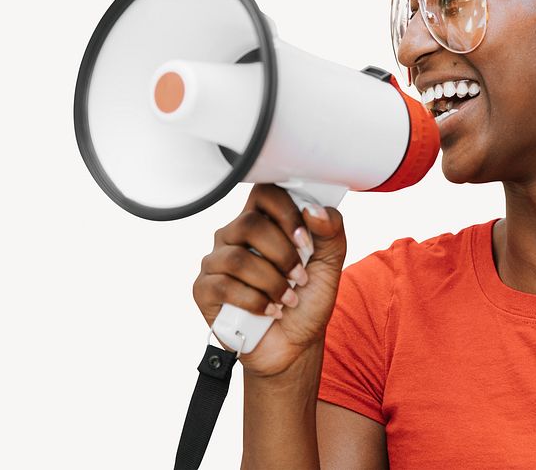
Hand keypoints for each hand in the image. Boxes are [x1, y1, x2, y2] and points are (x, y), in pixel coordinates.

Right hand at [192, 183, 347, 377]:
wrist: (296, 343)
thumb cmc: (308, 297)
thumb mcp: (331, 261)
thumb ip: (330, 230)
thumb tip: (313, 210)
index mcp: (264, 221)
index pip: (264, 192)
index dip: (286, 213)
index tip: (306, 241)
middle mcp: (235, 236)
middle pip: (249, 224)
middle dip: (282, 254)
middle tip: (300, 276)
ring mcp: (216, 261)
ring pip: (237, 258)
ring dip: (272, 282)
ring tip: (288, 298)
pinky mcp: (204, 289)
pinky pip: (223, 286)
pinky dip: (255, 301)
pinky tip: (270, 310)